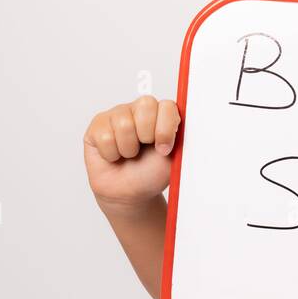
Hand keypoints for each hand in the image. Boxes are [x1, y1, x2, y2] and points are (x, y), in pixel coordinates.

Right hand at [83, 95, 181, 212]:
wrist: (129, 193)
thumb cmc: (151, 173)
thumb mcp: (174, 157)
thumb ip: (182, 137)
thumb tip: (199, 123)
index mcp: (162, 114)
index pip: (167, 105)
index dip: (165, 130)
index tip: (164, 150)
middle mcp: (140, 109)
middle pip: (146, 105)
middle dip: (147, 136)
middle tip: (143, 151)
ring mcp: (117, 114)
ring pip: (124, 123)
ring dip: (128, 148)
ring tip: (129, 155)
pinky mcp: (98, 125)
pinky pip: (105, 135)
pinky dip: (111, 154)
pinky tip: (114, 156)